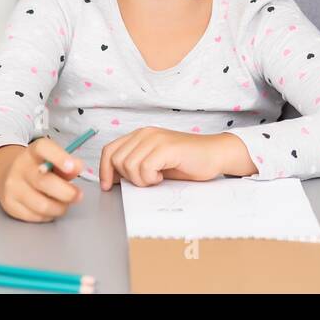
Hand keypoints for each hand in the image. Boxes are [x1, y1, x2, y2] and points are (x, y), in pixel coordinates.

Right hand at [0, 138, 85, 222]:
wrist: (8, 176)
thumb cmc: (38, 168)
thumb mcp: (53, 160)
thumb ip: (68, 164)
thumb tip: (78, 167)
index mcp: (33, 151)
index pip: (44, 148)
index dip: (59, 157)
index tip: (72, 167)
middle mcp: (20, 167)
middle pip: (44, 182)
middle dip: (67, 192)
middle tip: (78, 195)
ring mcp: (12, 187)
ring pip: (42, 205)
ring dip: (60, 207)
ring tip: (65, 203)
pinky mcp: (10, 205)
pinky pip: (36, 216)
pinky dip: (49, 215)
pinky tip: (50, 208)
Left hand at [98, 127, 245, 189]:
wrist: (215, 155)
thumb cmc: (187, 161)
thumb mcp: (154, 162)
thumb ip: (135, 165)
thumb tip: (113, 179)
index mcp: (140, 135)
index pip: (109, 151)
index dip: (104, 170)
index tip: (109, 186)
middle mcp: (145, 133)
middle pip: (116, 160)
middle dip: (128, 177)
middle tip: (147, 179)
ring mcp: (156, 139)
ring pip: (129, 166)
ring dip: (141, 180)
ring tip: (157, 177)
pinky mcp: (166, 147)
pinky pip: (144, 169)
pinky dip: (151, 179)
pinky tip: (163, 176)